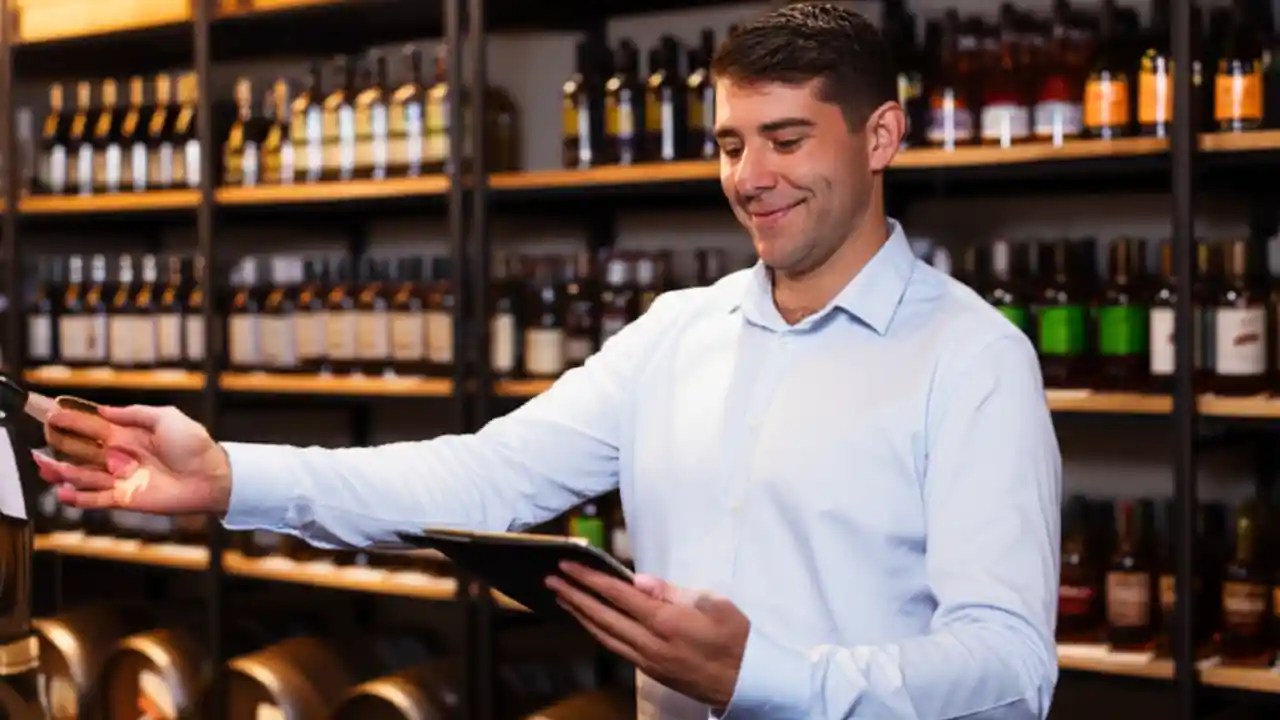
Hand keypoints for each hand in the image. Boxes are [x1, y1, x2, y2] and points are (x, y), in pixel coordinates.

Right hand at [33, 404, 231, 515]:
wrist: (212, 475)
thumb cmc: (195, 445)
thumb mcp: (167, 418)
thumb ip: (136, 413)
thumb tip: (105, 410)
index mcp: (130, 435)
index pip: (94, 428)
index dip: (74, 422)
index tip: (52, 415)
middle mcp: (122, 457)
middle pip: (84, 453)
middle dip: (61, 449)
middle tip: (42, 445)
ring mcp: (123, 479)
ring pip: (85, 476)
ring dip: (64, 472)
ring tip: (44, 466)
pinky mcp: (127, 499)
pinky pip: (97, 499)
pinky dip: (79, 497)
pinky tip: (63, 492)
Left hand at [546, 562, 749, 707]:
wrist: (747, 682)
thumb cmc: (736, 637)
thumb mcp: (714, 604)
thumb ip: (672, 591)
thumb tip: (637, 579)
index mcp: (666, 621)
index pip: (618, 594)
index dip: (590, 578)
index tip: (568, 564)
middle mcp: (650, 642)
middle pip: (602, 616)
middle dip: (574, 594)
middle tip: (551, 578)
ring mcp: (647, 660)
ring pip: (603, 634)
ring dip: (579, 614)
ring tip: (561, 597)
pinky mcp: (649, 670)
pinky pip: (615, 647)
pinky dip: (596, 630)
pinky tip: (588, 620)